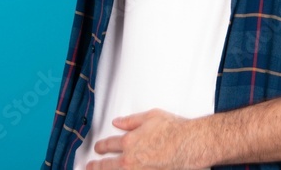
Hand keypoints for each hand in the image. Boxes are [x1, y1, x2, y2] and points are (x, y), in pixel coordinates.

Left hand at [85, 108, 203, 169]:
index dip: (101, 146)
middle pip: (107, 165)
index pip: (109, 145)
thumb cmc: (174, 130)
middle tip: (90, 166)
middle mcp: (131, 160)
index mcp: (129, 142)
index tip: (98, 148)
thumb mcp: (151, 116)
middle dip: (96, 165)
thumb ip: (131, 121)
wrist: (190, 144)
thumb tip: (118, 122)